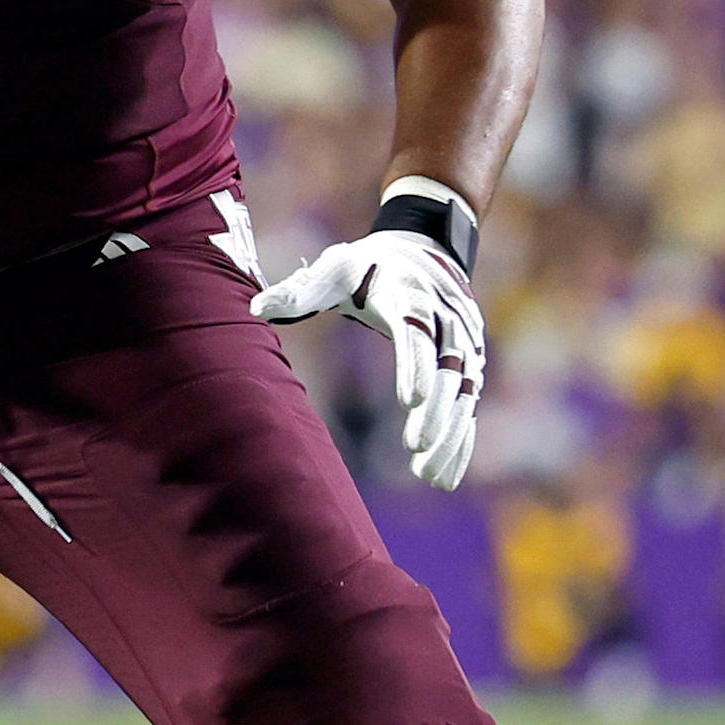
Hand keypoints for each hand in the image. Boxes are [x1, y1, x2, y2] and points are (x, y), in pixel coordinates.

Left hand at [252, 222, 487, 490]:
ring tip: (431, 477)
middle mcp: (446, 319)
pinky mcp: (470, 362)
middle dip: (437, 411)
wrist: (425, 247)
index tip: (410, 402)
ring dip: (451, 434)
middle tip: (417, 448)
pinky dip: (461, 439)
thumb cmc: (369, 264)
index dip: (416, 367)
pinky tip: (446, 476)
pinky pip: (468, 403)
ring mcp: (464, 342)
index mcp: (410, 295)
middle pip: (449, 369)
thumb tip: (255, 307)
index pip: (418, 332)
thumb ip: (300, 290)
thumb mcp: (335, 267)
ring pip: (464, 392)